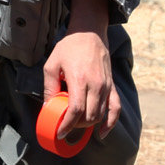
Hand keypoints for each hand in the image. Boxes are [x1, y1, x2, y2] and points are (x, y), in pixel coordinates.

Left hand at [41, 0, 118, 139]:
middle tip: (66, 125)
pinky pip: (116, 108)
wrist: (90, 32)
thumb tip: (47, 107)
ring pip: (100, 114)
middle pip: (89, 116)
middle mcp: (96, 85)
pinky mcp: (112, 85)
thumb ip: (49, 87)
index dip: (68, 125)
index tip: (60, 132)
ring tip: (77, 123)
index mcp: (79, 79)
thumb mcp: (52, 64)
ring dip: (88, 124)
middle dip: (77, 126)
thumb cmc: (69, 47)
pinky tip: (103, 132)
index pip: (76, 111)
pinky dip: (111, 122)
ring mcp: (106, 86)